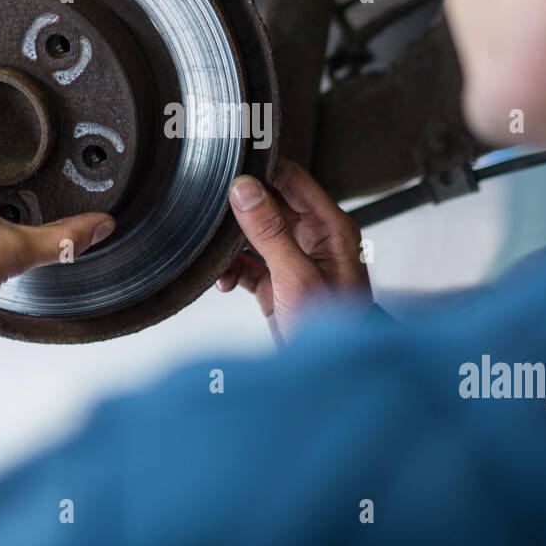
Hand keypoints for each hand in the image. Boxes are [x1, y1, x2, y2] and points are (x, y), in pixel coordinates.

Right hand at [216, 158, 371, 343]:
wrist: (331, 380)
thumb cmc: (334, 333)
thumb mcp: (296, 276)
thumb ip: (269, 230)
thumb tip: (245, 189)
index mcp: (331, 228)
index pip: (293, 180)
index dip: (263, 170)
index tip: (230, 165)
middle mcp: (315, 240)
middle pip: (271, 205)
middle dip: (240, 210)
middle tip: (211, 211)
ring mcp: (296, 262)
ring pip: (256, 235)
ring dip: (232, 244)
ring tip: (214, 251)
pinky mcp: (279, 285)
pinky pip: (249, 265)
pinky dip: (233, 270)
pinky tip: (223, 279)